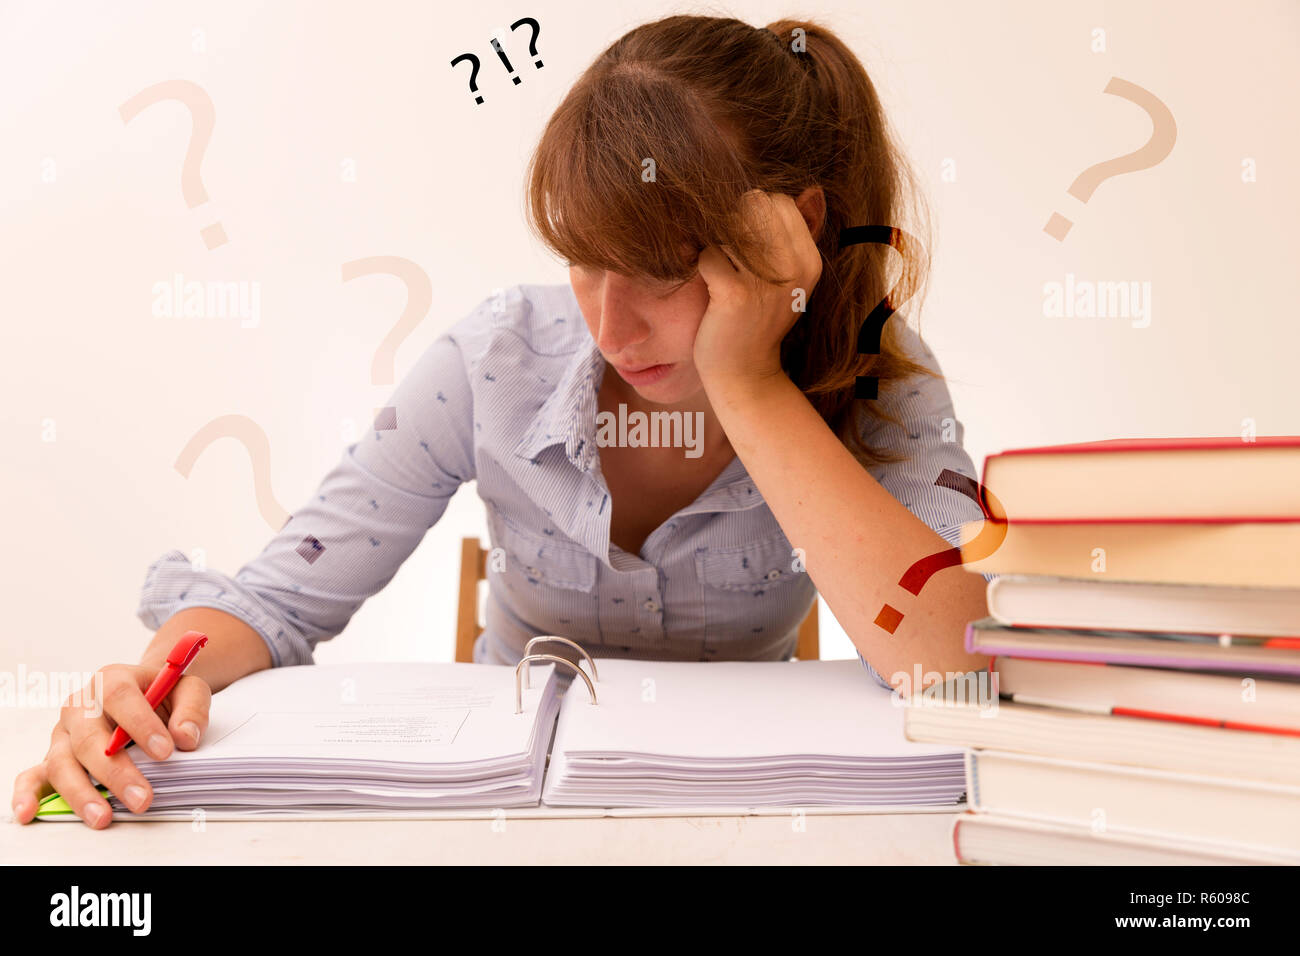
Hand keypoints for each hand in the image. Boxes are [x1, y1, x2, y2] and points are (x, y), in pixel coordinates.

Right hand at [10, 662, 209, 827]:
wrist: (145, 693)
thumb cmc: (164, 693)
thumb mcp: (187, 689)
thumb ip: (192, 708)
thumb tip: (184, 737)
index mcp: (112, 680)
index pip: (121, 698)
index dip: (141, 724)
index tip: (165, 751)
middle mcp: (81, 705)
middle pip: (89, 738)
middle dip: (116, 772)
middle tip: (143, 798)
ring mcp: (63, 732)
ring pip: (61, 762)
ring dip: (82, 792)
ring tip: (104, 817)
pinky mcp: (53, 756)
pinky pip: (33, 775)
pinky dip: (27, 794)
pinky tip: (28, 813)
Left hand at [692, 189, 822, 392]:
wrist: (744, 374)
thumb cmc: (757, 320)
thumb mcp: (788, 279)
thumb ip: (793, 236)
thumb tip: (813, 188)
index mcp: (809, 260)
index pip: (779, 201)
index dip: (753, 212)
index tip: (742, 238)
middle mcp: (794, 268)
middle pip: (753, 205)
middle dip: (731, 222)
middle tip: (725, 251)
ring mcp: (766, 281)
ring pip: (727, 227)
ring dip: (715, 244)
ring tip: (717, 270)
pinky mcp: (735, 294)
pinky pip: (708, 253)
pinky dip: (699, 264)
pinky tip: (707, 283)